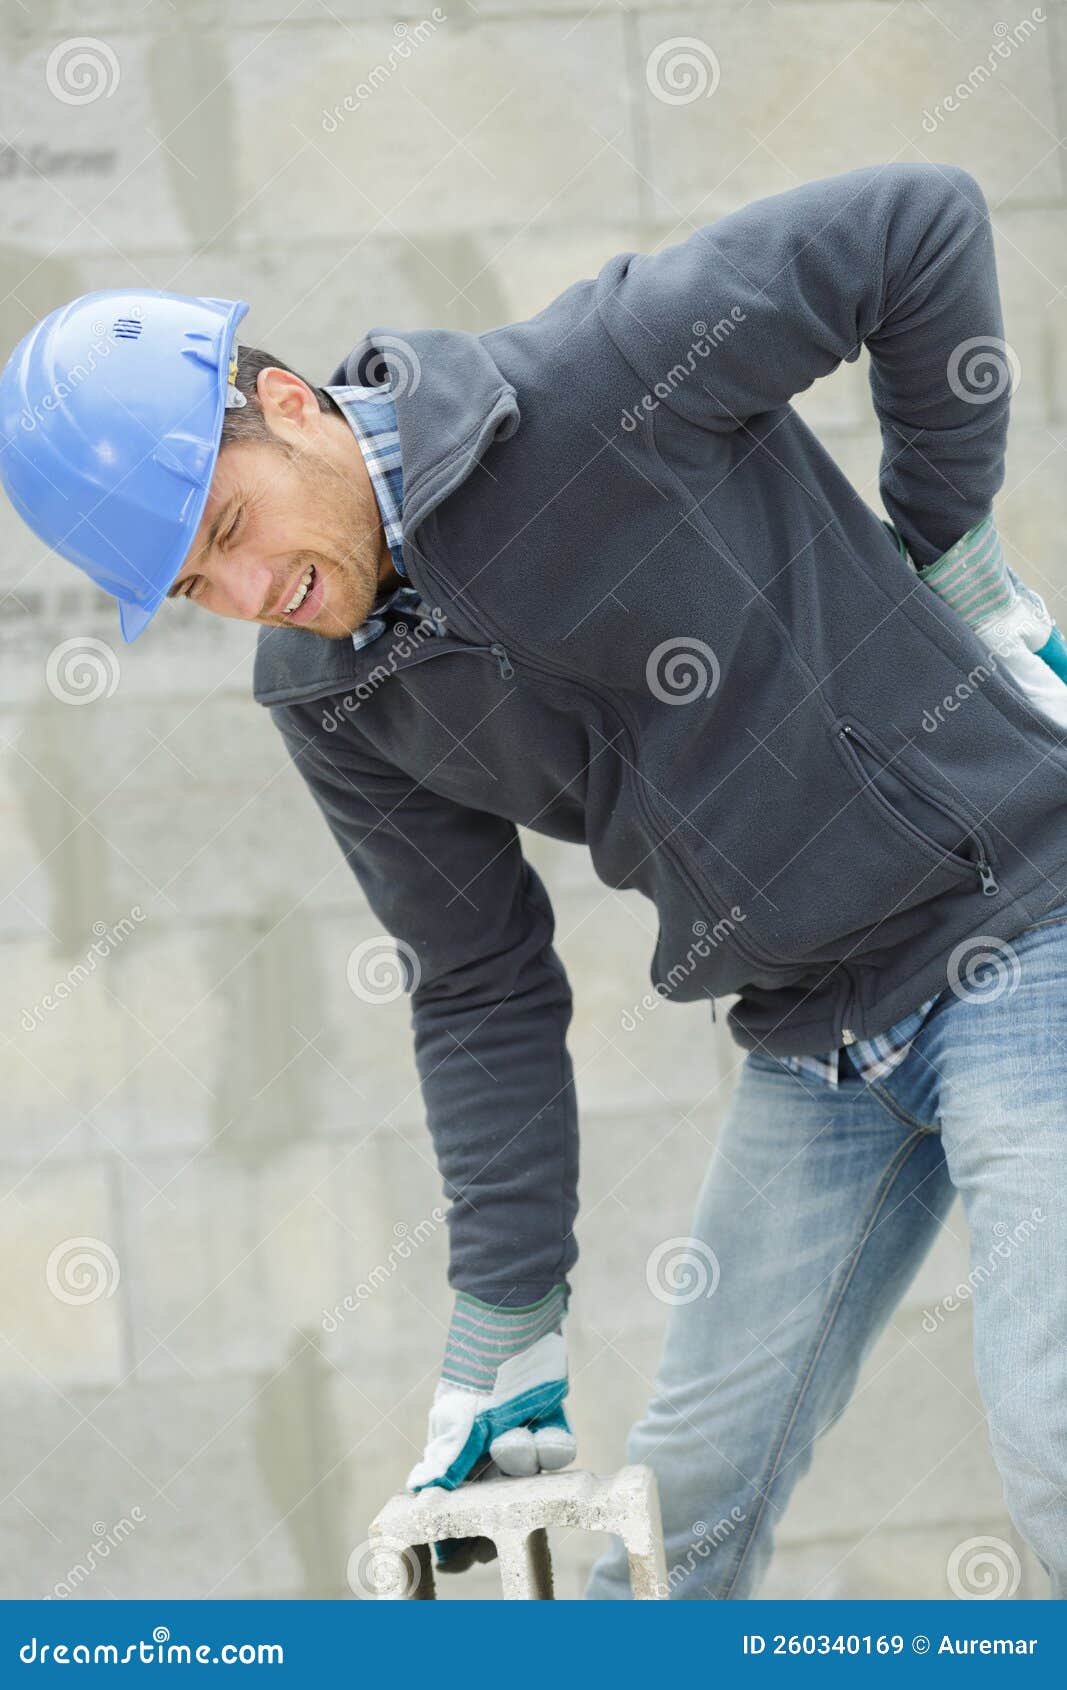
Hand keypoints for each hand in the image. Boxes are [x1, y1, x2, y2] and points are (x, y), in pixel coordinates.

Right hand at [407, 1330, 576, 1572]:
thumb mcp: (460, 1414)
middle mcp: (486, 1440)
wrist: (515, 1312)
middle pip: (495, 1494)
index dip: (457, 1529)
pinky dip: (554, 1443)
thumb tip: (421, 1494)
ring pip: (528, 1470)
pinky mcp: (547, 1411)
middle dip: (501, 1511)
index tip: (458, 1560)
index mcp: (455, 1441)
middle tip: (508, 1528)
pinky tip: (551, 1434)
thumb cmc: (478, 1365)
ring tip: (519, 1439)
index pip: (455, 1498)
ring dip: (527, 1465)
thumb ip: (448, 1457)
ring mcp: (518, 1426)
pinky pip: (555, 1442)